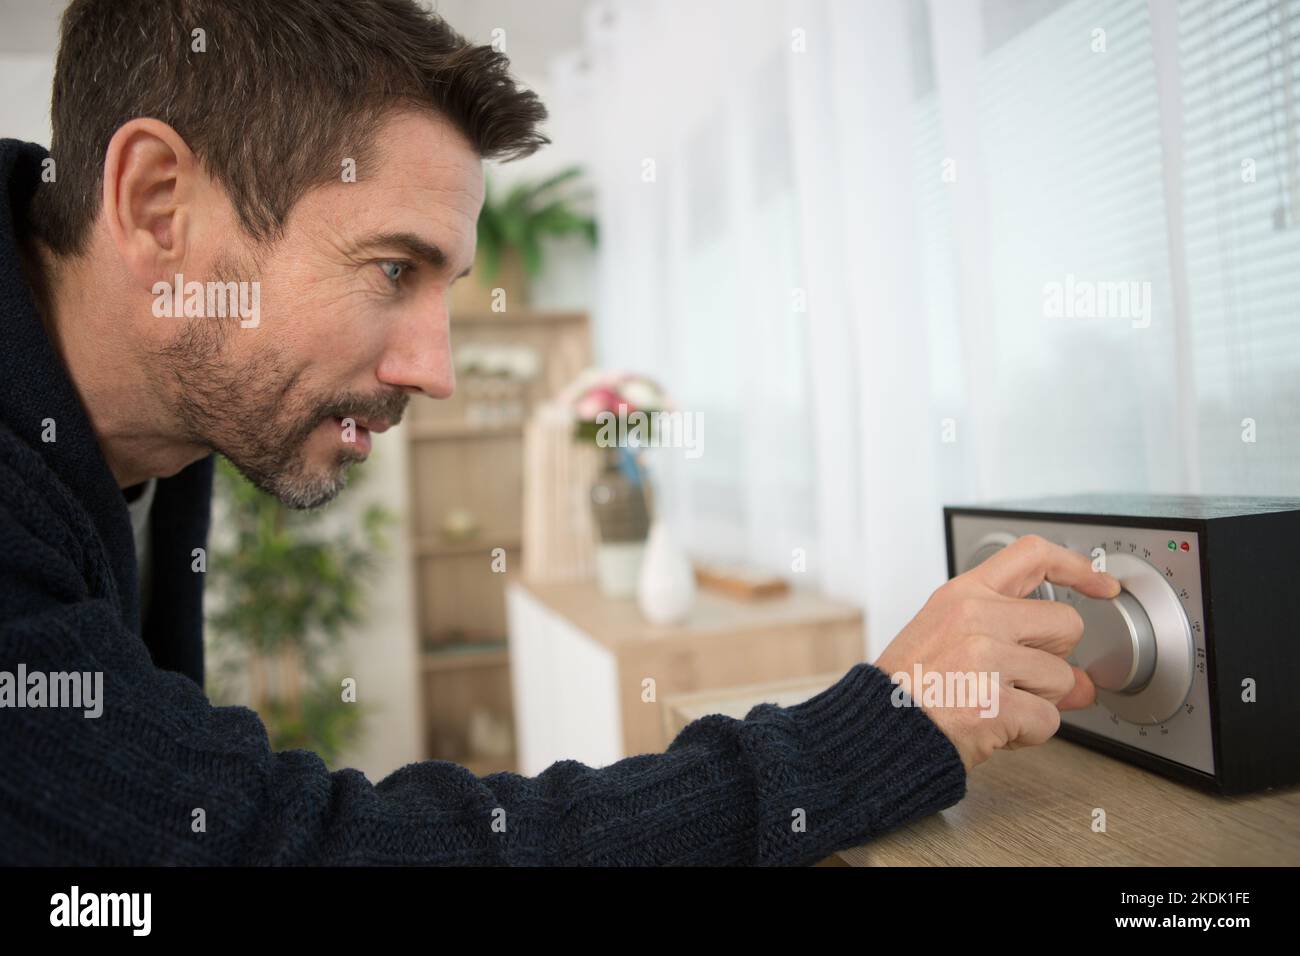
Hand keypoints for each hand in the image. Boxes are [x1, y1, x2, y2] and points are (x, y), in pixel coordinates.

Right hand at [873, 534, 1120, 771]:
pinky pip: (1049, 720)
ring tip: (993, 702)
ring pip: (1063, 678)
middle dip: (1054, 657)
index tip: (1101, 584)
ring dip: (1039, 700)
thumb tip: (1082, 681)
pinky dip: (1028, 733)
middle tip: (1015, 675)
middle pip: (1065, 625)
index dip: (1077, 568)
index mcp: (963, 594)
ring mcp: (985, 659)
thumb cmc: (906, 687)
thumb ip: (1015, 644)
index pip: (1032, 556)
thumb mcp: (949, 640)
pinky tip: (993, 725)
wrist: (877, 730)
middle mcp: (976, 618)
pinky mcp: (994, 702)